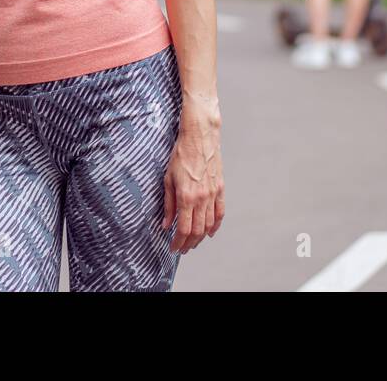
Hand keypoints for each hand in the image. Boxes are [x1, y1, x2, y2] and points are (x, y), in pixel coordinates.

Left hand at [162, 97, 224, 253]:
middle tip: (182, 249)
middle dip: (189, 243)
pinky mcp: (220, 188)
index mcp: (187, 197)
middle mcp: (202, 198)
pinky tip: (210, 232)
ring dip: (201, 237)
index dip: (178, 242)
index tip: (173, 247)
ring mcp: (213, 194)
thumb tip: (166, 224)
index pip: (184, 229)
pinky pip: (220, 212)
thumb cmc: (181, 155)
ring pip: (209, 224)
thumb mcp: (168, 179)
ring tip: (192, 243)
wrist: (200, 137)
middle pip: (197, 231)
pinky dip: (215, 225)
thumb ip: (168, 204)